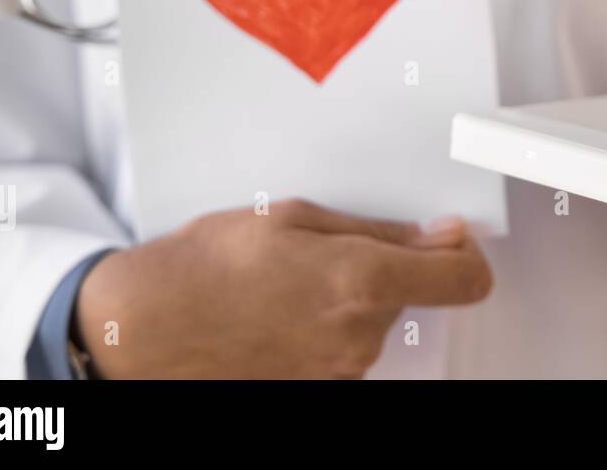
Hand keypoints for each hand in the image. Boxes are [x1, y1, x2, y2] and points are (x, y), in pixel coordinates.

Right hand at [73, 199, 492, 377]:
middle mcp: (360, 335)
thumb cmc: (205, 266)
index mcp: (362, 281)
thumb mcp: (293, 217)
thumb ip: (376, 230)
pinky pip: (347, 346)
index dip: (465, 253)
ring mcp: (340, 370)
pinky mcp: (318, 388)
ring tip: (293, 278)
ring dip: (354, 297)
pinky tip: (284, 308)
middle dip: (390, 266)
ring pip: (378, 320)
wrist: (141, 329)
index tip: (449, 237)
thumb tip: (434, 236)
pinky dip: (330, 324)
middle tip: (331, 247)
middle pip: (416, 295)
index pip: (465, 279)